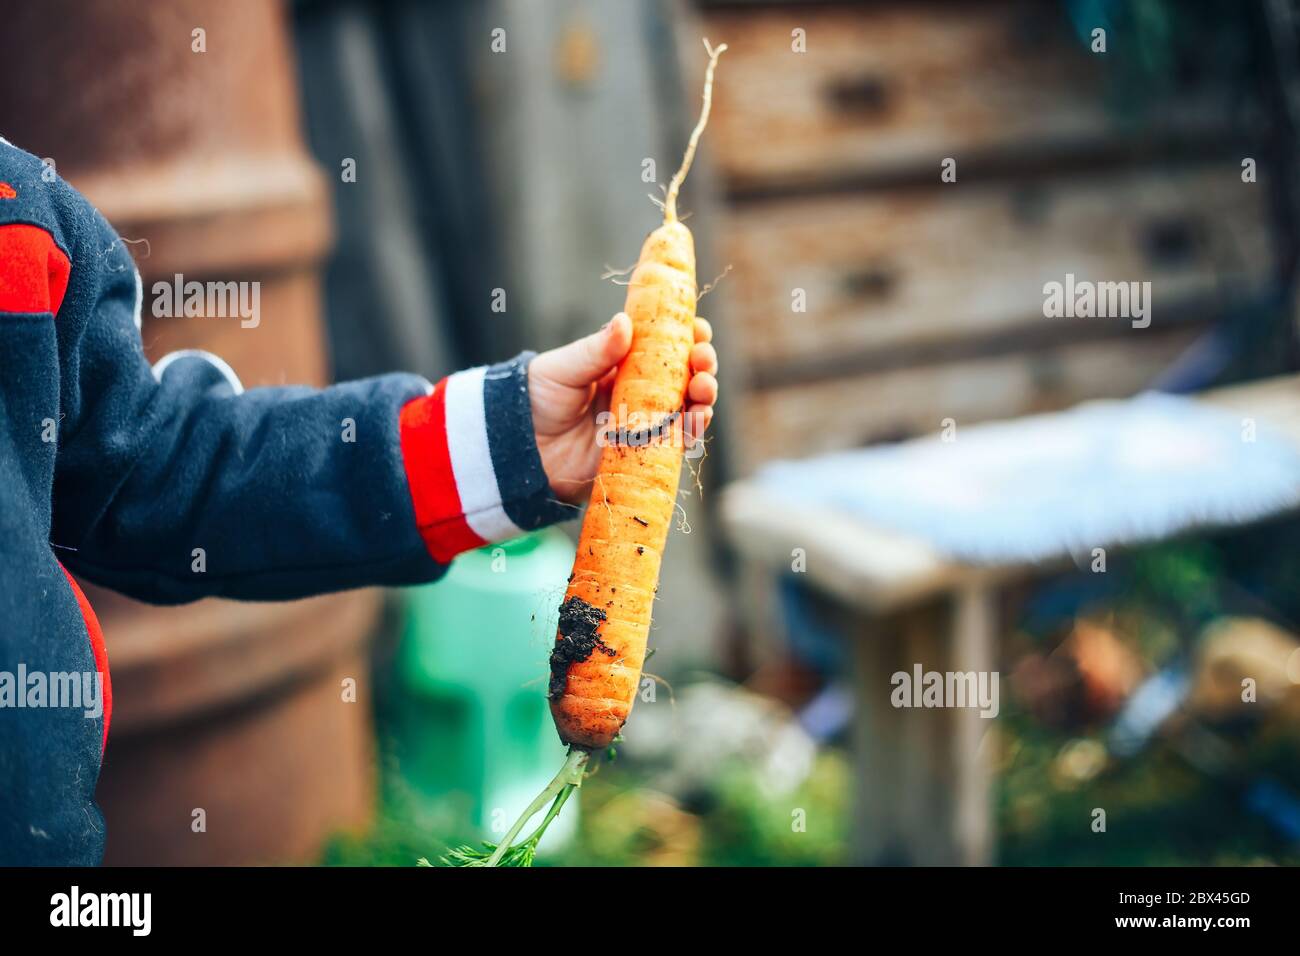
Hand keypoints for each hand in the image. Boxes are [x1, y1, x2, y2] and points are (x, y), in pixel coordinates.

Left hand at [529, 312, 718, 504]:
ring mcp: (644, 422)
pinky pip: (676, 443)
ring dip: (704, 396)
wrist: (518, 447)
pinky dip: (691, 432)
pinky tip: (696, 420)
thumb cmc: (537, 399)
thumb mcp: (563, 368)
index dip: (688, 336)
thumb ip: (596, 350)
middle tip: (703, 361)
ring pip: (688, 407)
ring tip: (703, 389)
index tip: (698, 330)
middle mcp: (640, 392)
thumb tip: (625, 321)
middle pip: (685, 375)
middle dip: (703, 365)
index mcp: (624, 363)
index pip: (666, 345)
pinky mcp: (641, 452)